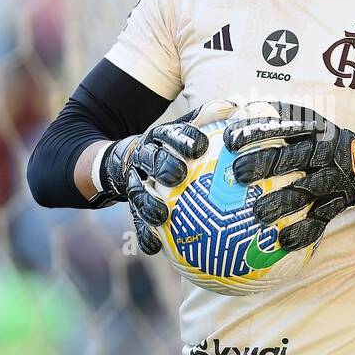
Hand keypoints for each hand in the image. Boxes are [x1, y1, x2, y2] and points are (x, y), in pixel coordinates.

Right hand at [101, 100, 235, 253]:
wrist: (119, 162)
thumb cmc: (167, 147)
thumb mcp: (182, 128)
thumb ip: (206, 118)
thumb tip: (234, 105)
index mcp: (159, 138)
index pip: (172, 133)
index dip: (184, 138)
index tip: (200, 147)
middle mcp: (144, 157)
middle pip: (152, 160)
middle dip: (164, 166)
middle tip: (178, 175)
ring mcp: (134, 181)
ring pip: (139, 192)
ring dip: (149, 205)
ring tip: (162, 216)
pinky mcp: (129, 204)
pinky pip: (135, 222)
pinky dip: (144, 236)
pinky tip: (154, 249)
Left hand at [222, 102, 354, 251]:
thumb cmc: (326, 143)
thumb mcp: (310, 125)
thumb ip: (278, 119)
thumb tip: (235, 110)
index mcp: (313, 130)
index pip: (281, 125)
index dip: (256, 131)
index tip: (230, 140)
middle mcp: (323, 152)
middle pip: (291, 157)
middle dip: (264, 165)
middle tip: (238, 175)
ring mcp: (333, 178)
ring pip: (305, 191)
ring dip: (282, 203)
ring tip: (258, 214)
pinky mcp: (338, 203)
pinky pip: (321, 219)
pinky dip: (303, 232)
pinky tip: (284, 243)